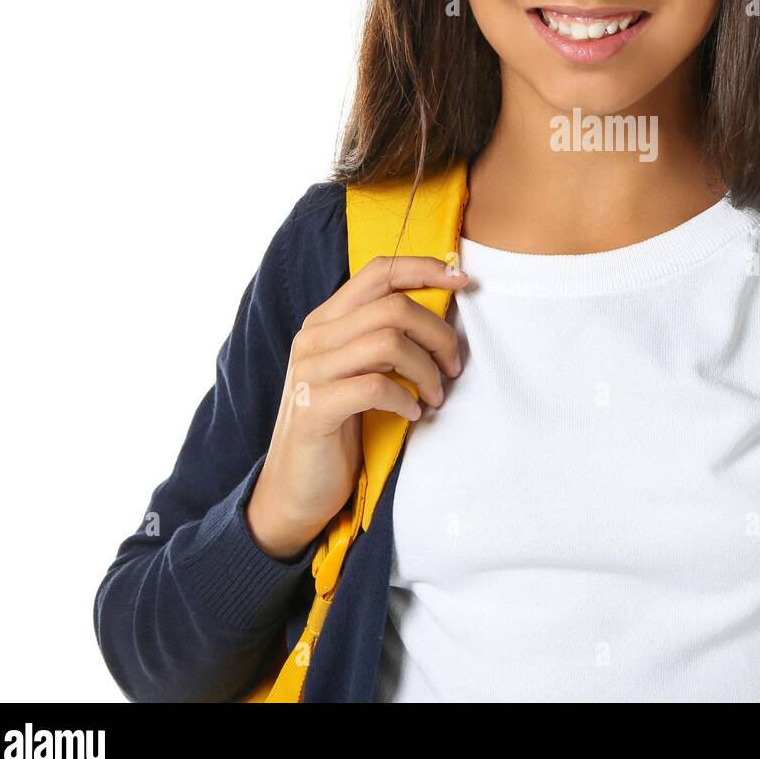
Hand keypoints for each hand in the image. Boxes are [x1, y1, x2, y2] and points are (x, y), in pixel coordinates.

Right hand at [246, 254, 468, 558]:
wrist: (296, 489)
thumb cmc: (341, 425)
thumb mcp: (361, 369)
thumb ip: (384, 335)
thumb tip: (443, 305)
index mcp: (326, 320)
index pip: (378, 271)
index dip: (424, 269)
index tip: (463, 280)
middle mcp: (314, 337)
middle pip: (393, 306)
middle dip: (437, 334)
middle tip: (453, 367)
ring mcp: (310, 371)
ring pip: (388, 342)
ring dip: (426, 369)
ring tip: (435, 395)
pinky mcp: (314, 408)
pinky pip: (375, 386)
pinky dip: (405, 398)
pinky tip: (412, 413)